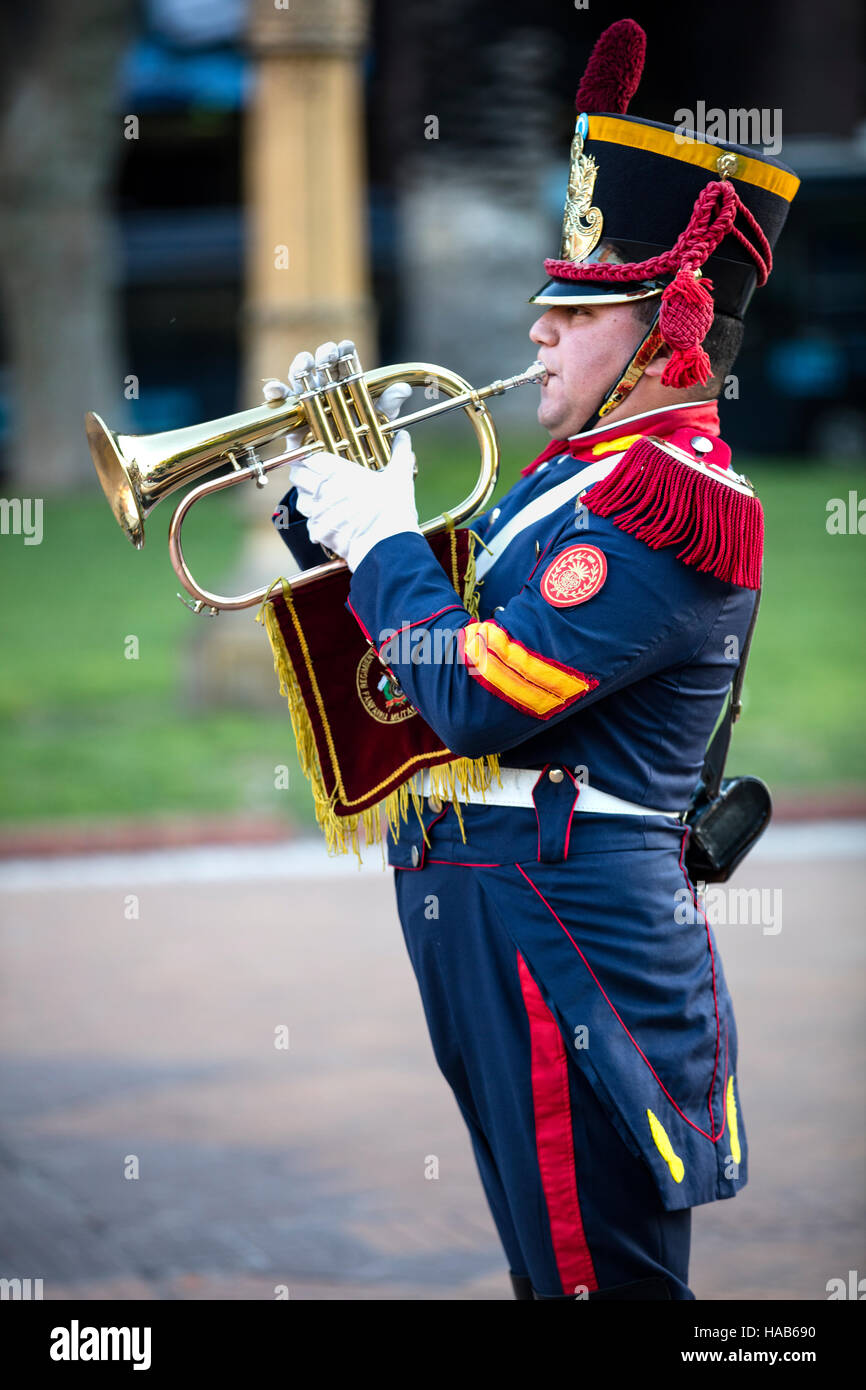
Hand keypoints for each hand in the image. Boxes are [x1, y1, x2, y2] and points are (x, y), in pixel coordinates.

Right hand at [262, 339, 411, 454]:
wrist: (345, 473)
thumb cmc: (364, 442)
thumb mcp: (379, 424)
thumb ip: (388, 406)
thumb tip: (402, 389)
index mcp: (347, 386)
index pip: (345, 362)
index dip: (344, 352)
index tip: (346, 347)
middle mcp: (326, 390)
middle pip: (321, 365)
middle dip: (323, 354)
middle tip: (328, 353)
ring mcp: (307, 402)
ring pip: (299, 377)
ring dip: (299, 366)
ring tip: (303, 362)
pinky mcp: (292, 418)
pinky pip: (280, 402)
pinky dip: (275, 392)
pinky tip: (274, 390)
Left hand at [289, 429, 420, 571]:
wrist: (386, 544)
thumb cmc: (392, 510)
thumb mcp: (400, 476)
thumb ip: (400, 453)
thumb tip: (404, 437)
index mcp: (338, 472)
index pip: (309, 458)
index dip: (308, 456)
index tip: (312, 457)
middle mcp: (323, 490)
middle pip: (297, 476)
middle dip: (301, 473)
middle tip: (310, 474)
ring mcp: (319, 512)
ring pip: (299, 500)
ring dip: (305, 497)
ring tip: (318, 497)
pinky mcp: (319, 532)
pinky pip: (309, 524)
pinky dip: (314, 522)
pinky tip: (326, 521)